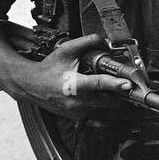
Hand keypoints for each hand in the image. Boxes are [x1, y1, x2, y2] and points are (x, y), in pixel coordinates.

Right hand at [8, 34, 132, 119]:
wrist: (30, 84)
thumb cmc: (49, 68)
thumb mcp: (67, 50)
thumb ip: (88, 42)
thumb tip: (106, 42)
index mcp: (74, 85)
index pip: (99, 84)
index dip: (116, 84)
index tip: (128, 85)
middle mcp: (77, 102)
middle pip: (109, 100)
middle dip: (116, 91)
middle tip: (117, 81)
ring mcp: (77, 112)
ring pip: (104, 105)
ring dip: (106, 96)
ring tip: (96, 85)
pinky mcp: (76, 117)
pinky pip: (95, 110)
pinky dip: (97, 102)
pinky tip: (88, 93)